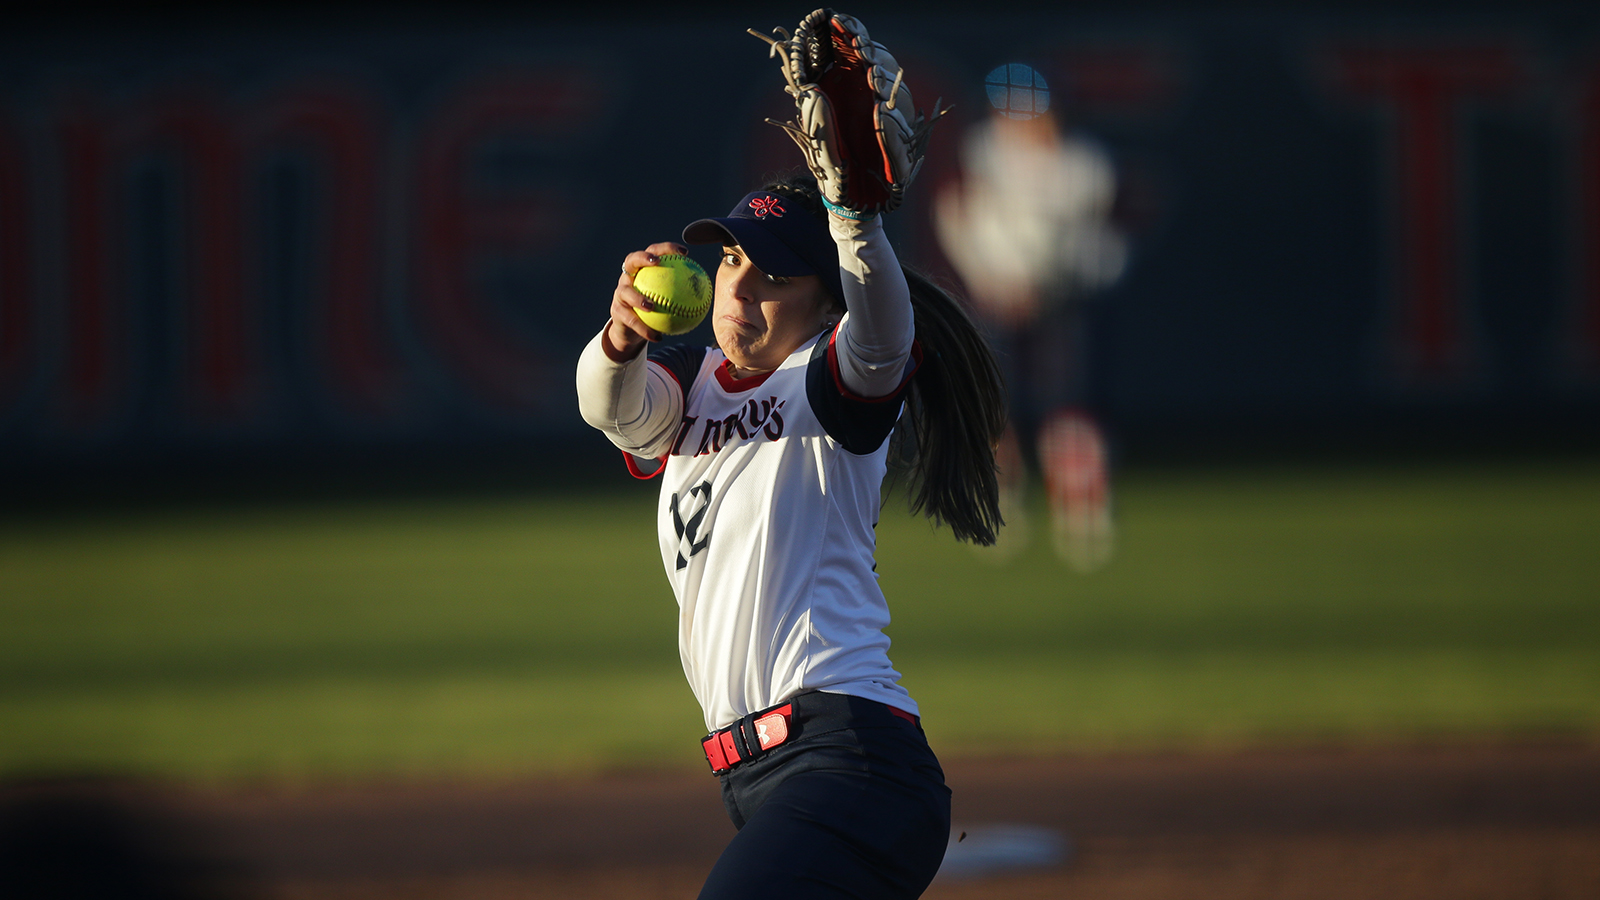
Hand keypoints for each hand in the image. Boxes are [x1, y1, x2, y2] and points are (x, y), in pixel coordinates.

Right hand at [604, 241, 688, 360]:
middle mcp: (628, 277)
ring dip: (638, 298)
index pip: (654, 252)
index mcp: (643, 269)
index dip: (667, 248)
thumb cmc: (657, 310)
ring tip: (651, 306)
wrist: (633, 328)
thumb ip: (685, 294)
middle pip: (631, 260)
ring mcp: (620, 293)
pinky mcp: (616, 312)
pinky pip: (630, 320)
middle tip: (656, 263)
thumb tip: (711, 292)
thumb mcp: (671, 301)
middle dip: (643, 258)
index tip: (684, 253)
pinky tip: (657, 337)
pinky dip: (644, 329)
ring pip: (626, 292)